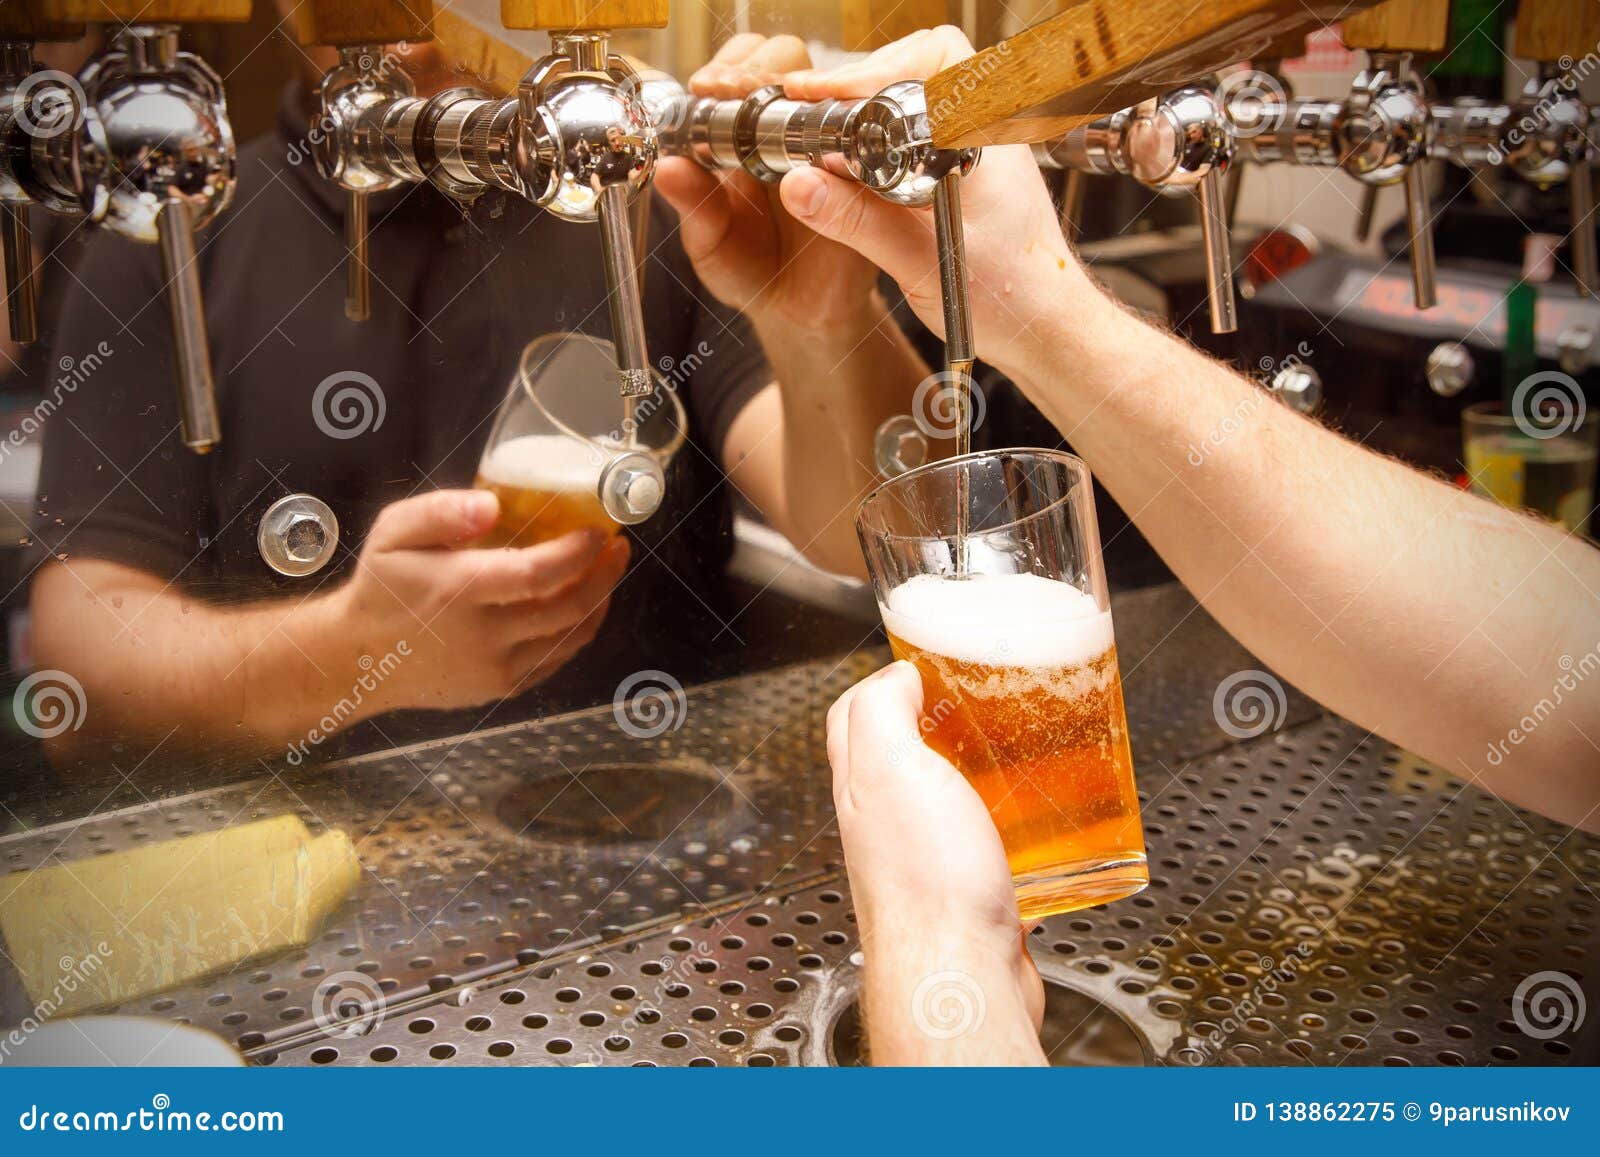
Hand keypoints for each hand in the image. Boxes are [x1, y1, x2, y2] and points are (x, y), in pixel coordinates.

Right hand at [329, 489, 628, 713]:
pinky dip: (577, 631)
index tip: (599, 531)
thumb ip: (439, 512)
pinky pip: (556, 660)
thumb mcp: (393, 534)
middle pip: (569, 609)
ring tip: (605, 572)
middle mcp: (484, 637)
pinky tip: (579, 605)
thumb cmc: (381, 588)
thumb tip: (492, 505)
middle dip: (605, 576)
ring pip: (571, 638)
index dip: (579, 553)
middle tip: (617, 549)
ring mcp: (497, 670)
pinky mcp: (502, 689)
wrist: (360, 660)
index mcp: (459, 592)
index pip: (538, 574)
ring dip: (598, 603)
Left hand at [651, 34, 883, 332]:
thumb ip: (694, 208)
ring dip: (806, 91)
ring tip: (781, 123)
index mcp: (739, 136)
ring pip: (830, 82)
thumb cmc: (754, 273)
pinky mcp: (870, 171)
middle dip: (762, 68)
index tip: (711, 88)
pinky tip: (826, 154)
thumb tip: (669, 168)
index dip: (725, 71)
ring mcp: (830, 144)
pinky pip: (871, 134)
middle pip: (785, 59)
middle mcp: (787, 130)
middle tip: (742, 94)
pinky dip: (852, 128)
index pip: (735, 71)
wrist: (803, 314)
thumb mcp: (713, 247)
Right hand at [776, 27, 1093, 380]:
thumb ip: (858, 222)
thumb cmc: (1009, 300)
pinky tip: (861, 164)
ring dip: (873, 110)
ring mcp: (984, 146)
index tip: (821, 97)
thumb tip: (801, 187)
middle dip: (863, 85)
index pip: (929, 62)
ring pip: (921, 95)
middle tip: (816, 109)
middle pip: (920, 67)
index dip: (866, 73)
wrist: (1047, 329)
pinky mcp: (973, 167)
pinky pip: (927, 127)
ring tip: (831, 136)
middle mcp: (990, 131)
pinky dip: (888, 135)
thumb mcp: (920, 262)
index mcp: (987, 137)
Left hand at [827, 661, 1044, 1062]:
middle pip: (909, 758)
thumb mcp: (889, 765)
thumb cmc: (925, 884)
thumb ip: (880, 711)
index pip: (854, 718)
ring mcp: (931, 863)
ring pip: (957, 804)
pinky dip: (1024, 835)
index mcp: (862, 789)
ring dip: (991, 781)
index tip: (927, 666)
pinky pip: (998, 852)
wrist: (961, 976)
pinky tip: (1049, 827)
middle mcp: (888, 827)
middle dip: (947, 728)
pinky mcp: (975, 898)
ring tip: (1028, 760)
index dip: (886, 684)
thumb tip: (892, 674)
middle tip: (989, 709)